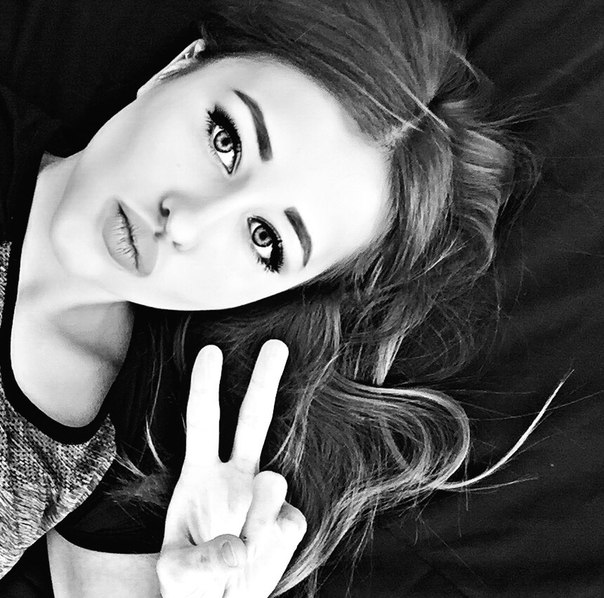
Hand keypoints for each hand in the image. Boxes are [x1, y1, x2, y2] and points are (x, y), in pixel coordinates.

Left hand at [157, 340, 306, 597]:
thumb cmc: (191, 582)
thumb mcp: (176, 572)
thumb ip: (200, 561)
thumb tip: (241, 545)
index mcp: (200, 475)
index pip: (203, 422)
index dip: (205, 387)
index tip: (211, 351)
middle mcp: (236, 477)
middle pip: (253, 421)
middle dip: (264, 382)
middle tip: (276, 345)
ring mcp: (265, 499)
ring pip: (272, 486)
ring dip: (256, 518)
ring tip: (240, 553)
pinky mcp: (290, 524)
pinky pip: (286, 529)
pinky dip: (268, 553)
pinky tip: (256, 562)